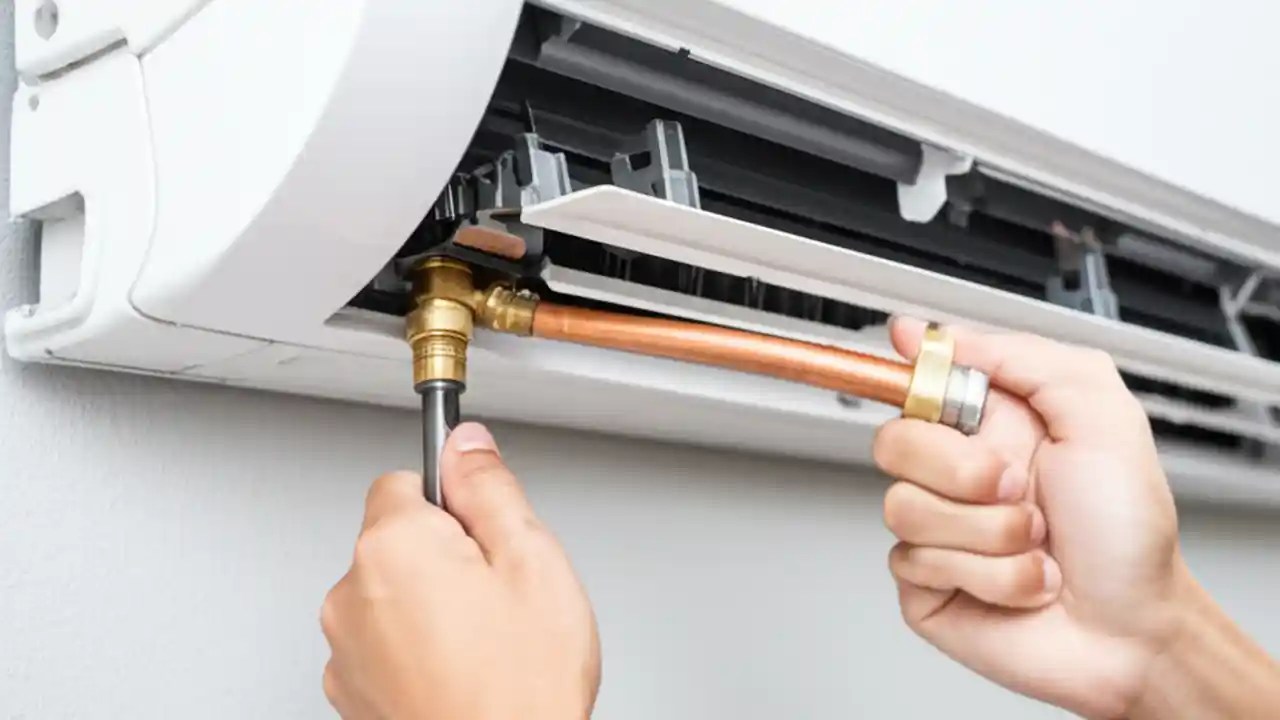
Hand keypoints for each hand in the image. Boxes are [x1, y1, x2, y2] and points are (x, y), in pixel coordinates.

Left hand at [321, 423, 600, 719]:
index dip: (455, 500)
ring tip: (484, 642)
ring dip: (428, 603)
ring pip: (390, 592)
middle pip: (396, 537)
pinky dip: (413, 648)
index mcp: (393, 547)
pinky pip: (382, 642)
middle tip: (497, 593)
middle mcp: (352, 593)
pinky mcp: (351, 691)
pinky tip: (462, 670)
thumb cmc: (520, 689)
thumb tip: (467, 443)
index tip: (483, 528)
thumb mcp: (533, 560)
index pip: (406, 478)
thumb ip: (491, 487)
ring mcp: (345, 649)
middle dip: (444, 552)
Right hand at [875, 318, 1184, 717]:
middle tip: (1016, 487)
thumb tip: (942, 336)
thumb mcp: (1102, 415)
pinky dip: (990, 576)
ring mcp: (939, 530)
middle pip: (894, 441)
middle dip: (961, 468)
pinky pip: (917, 563)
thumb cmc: (1128, 533)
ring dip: (989, 532)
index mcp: (993, 425)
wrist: (1136, 630)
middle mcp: (959, 474)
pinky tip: (1024, 583)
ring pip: (904, 507)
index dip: (911, 372)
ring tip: (1035, 545)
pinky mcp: (927, 584)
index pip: (921, 381)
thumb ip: (1024, 358)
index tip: (912, 363)